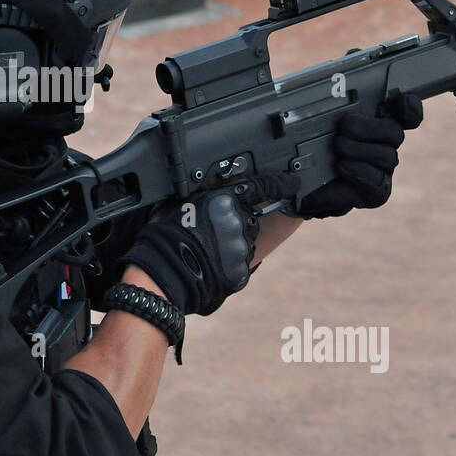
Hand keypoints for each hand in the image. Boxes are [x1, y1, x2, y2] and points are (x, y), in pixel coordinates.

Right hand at [117, 172, 299, 315]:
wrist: (163, 273)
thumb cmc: (164, 234)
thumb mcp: (180, 201)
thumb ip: (204, 194)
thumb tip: (211, 188)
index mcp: (226, 200)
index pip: (263, 187)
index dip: (280, 184)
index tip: (293, 183)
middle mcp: (239, 222)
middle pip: (249, 218)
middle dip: (236, 223)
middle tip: (208, 233)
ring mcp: (242, 248)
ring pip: (245, 243)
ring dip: (231, 245)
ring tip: (204, 252)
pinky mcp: (241, 272)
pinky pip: (240, 265)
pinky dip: (228, 265)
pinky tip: (208, 266)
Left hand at [299, 93, 422, 218]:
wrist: (303, 184)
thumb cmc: (314, 147)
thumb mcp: (318, 123)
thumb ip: (332, 107)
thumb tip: (335, 89)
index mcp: (378, 124)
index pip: (407, 114)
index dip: (410, 107)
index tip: (402, 100)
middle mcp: (385, 146)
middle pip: (396, 133)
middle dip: (368, 128)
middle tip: (344, 127)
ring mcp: (383, 170)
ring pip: (387, 156)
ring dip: (357, 150)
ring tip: (336, 148)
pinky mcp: (376, 192)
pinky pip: (378, 181)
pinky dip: (359, 171)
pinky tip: (342, 166)